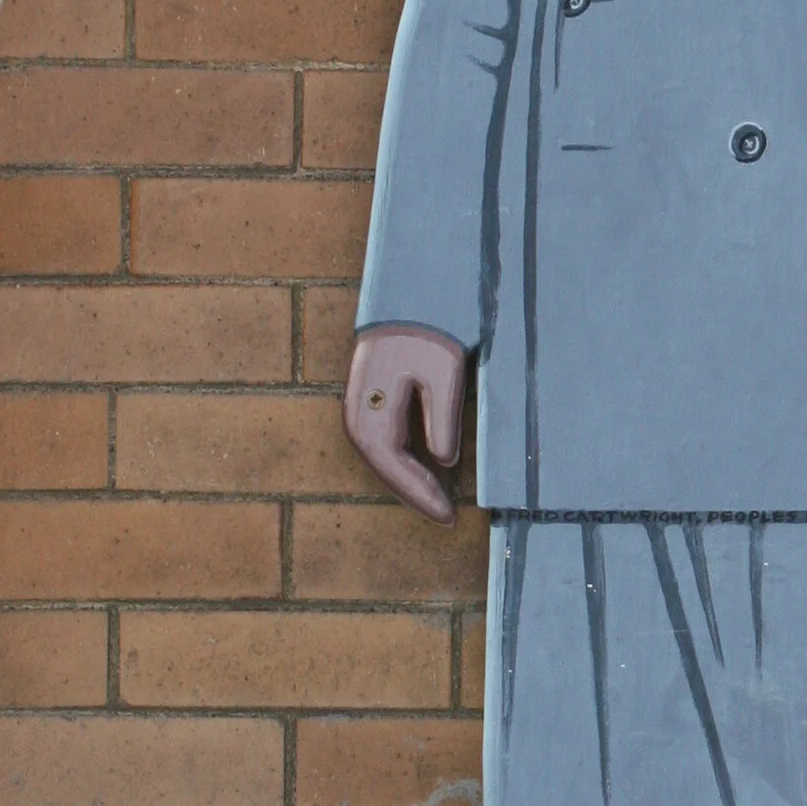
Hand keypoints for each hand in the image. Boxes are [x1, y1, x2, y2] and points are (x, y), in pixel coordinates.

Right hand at [344, 324, 467, 521]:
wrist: (412, 289)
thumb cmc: (430, 327)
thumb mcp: (444, 370)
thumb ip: (442, 417)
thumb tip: (444, 461)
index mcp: (371, 401)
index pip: (392, 460)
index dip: (418, 490)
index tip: (448, 514)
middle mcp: (357, 406)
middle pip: (382, 463)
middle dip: (412, 492)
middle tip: (446, 515)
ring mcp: (360, 401)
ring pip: (379, 454)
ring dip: (405, 479)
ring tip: (436, 501)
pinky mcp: (371, 396)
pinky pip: (382, 439)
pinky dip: (402, 461)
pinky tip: (423, 472)